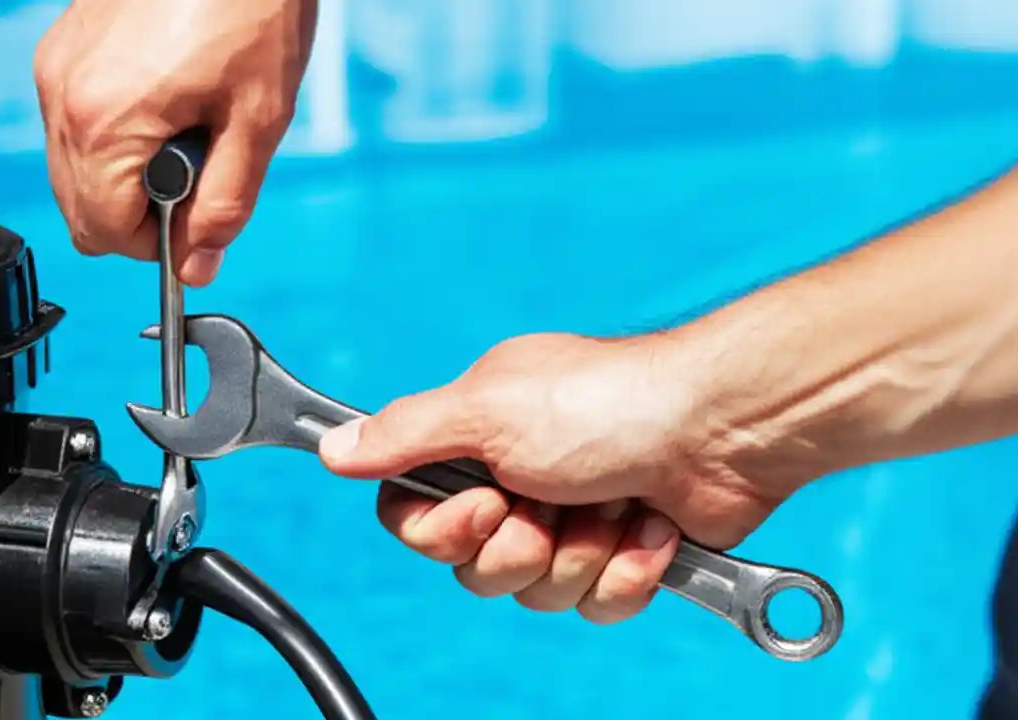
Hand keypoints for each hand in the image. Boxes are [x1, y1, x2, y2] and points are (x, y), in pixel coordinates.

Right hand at [34, 0, 317, 284]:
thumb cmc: (250, 8)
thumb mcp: (257, 122)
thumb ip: (224, 204)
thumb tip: (198, 266)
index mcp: (105, 121)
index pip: (105, 232)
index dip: (157, 244)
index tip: (196, 222)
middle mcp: (63, 96)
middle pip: (79, 210)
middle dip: (137, 214)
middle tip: (198, 174)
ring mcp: (56, 69)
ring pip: (71, 171)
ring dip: (124, 176)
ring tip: (186, 127)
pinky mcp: (61, 49)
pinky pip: (72, 125)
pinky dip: (112, 137)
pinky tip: (164, 102)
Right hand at [318, 333, 803, 623]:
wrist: (721, 430)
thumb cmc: (610, 402)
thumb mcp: (487, 411)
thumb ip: (405, 435)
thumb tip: (334, 448)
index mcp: (476, 439)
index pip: (412, 515)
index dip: (439, 531)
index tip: (483, 505)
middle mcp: (517, 480)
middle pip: (474, 567)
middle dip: (520, 546)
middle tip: (549, 502)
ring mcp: (572, 520)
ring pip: (537, 593)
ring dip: (580, 552)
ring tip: (612, 505)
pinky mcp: (623, 555)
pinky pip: (595, 605)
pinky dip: (627, 571)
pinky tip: (650, 528)